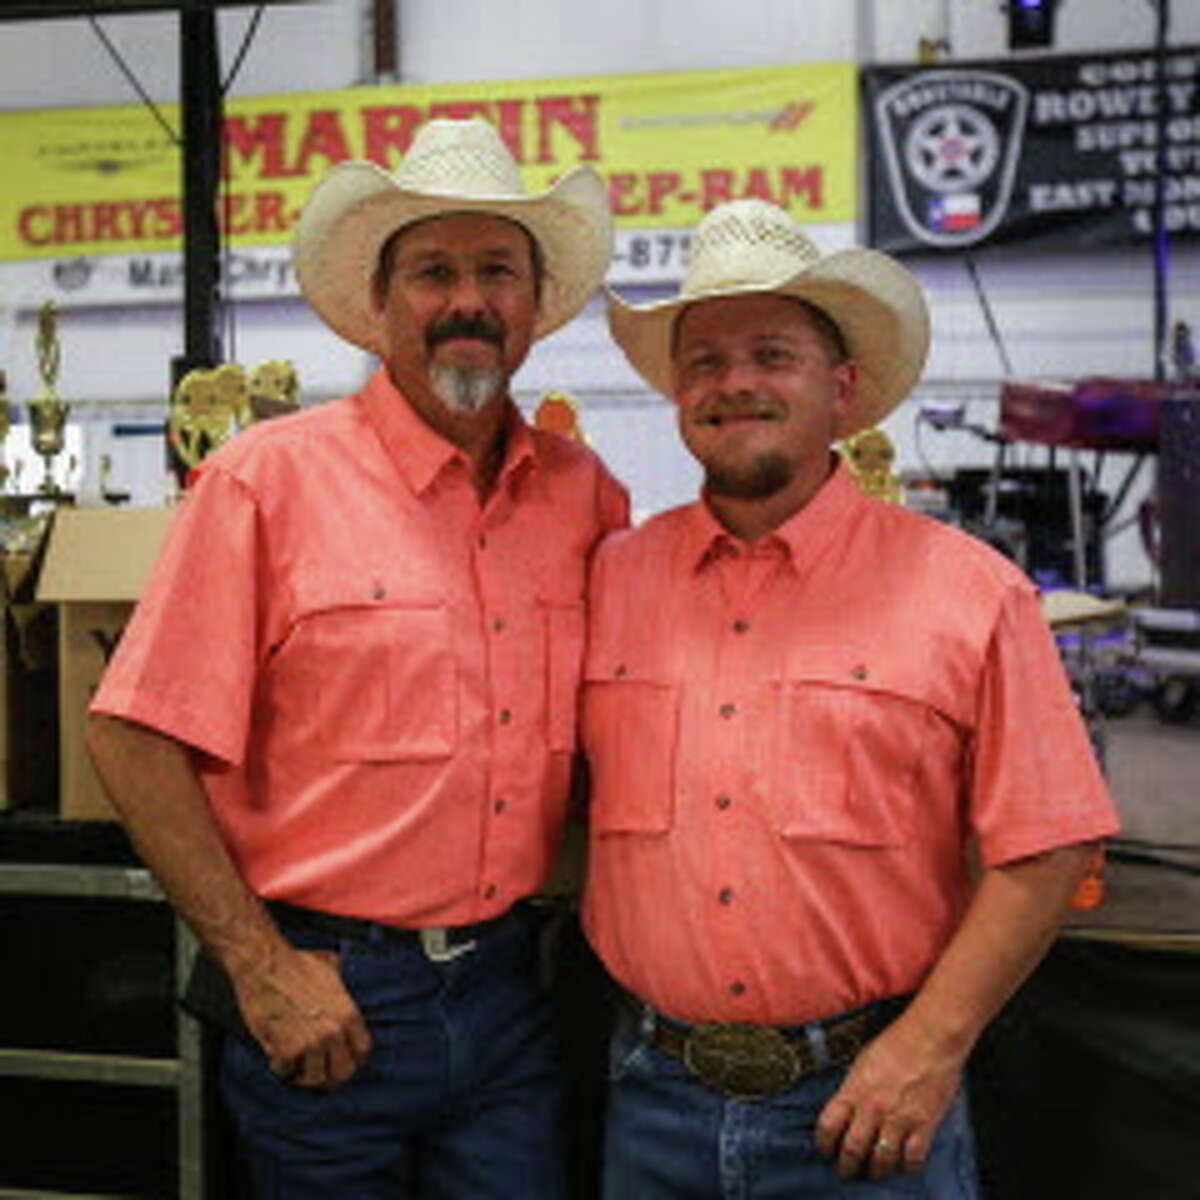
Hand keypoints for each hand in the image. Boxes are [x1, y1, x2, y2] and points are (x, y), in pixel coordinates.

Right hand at [232, 945, 371, 1088]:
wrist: (266, 965)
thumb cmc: (296, 964)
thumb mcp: (331, 969)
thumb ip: (340, 987)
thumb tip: (345, 981)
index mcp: (349, 1014)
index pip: (362, 1050)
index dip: (352, 1057)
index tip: (341, 1058)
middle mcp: (334, 1032)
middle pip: (343, 1072)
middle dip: (331, 1074)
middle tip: (319, 1069)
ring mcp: (311, 1043)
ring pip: (315, 1079)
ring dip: (304, 1073)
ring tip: (297, 1064)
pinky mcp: (286, 1050)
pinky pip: (286, 1072)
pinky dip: (280, 1066)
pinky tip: (277, 1053)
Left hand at [814, 1014, 964, 1180]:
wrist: (931, 1037)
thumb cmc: (897, 1042)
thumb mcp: (863, 1061)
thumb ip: (854, 1088)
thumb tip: (848, 1108)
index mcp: (854, 1089)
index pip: (828, 1125)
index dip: (824, 1143)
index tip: (826, 1150)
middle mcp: (873, 1107)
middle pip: (852, 1150)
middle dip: (847, 1167)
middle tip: (847, 1172)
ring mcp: (899, 1118)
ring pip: (881, 1160)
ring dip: (876, 1171)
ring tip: (875, 1172)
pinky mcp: (924, 1124)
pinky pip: (913, 1158)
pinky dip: (907, 1166)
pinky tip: (904, 1164)